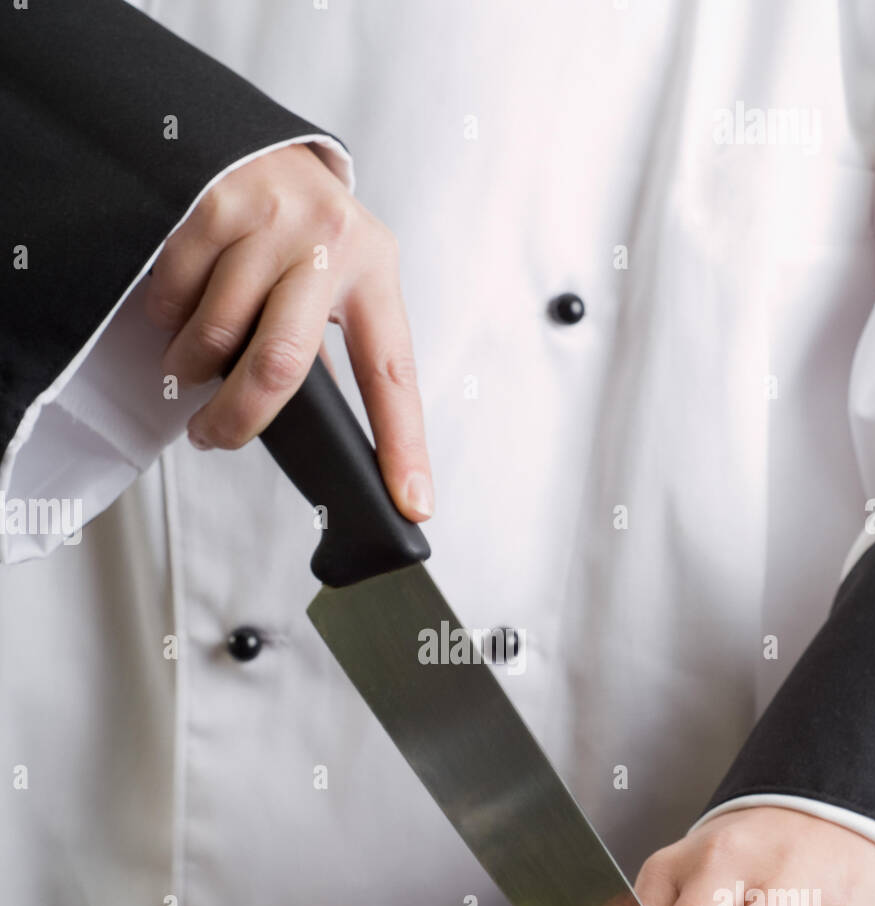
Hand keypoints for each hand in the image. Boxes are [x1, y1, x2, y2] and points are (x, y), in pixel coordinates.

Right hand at [144, 143, 432, 519]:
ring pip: (217, 336)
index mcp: (375, 271)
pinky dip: (168, 319)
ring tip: (196, 358)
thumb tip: (328, 442)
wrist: (256, 142)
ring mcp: (272, 219)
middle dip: (240, 420)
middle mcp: (331, 242)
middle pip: (282, 366)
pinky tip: (182, 306)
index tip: (413, 502)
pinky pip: (175, 296)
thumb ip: (333, 347)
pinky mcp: (215, 203)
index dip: (403, 445)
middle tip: (214, 437)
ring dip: (193, 367)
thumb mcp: (337, 280)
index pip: (393, 374)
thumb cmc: (301, 233)